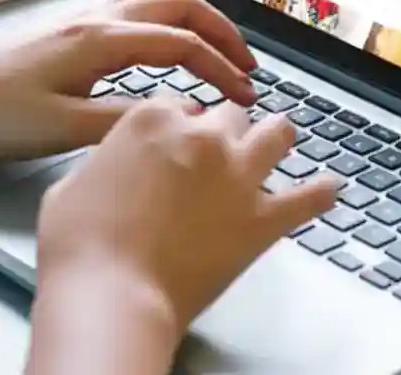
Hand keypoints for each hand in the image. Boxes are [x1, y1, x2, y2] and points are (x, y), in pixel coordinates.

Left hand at [0, 0, 259, 159]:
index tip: (245, 96)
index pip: (182, 45)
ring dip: (196, 21)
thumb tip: (185, 116)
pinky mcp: (69, 32)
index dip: (221, 69)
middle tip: (247, 66)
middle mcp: (95, 19)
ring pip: (157, 0)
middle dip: (222, 31)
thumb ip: (130, 119)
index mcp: (99, 39)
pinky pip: (134, 11)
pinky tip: (167, 49)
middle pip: (179, 5)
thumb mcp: (64, 128)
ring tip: (219, 52)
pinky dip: (167, 23)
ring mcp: (81, 21)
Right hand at [27, 99, 337, 371]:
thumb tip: (114, 169)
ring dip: (278, 137)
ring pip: (278, 134)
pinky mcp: (262, 219)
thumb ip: (105, 163)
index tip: (177, 140)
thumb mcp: (70, 185)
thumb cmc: (80, 247)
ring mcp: (238, 175)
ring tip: (280, 141)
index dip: (178, 124)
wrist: (111, 295)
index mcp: (153, 120)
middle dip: (224, 129)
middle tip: (220, 147)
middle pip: (228, 114)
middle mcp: (203, 138)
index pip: (178, 104)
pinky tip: (329, 187)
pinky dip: (322, 192)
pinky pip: (309, 197)